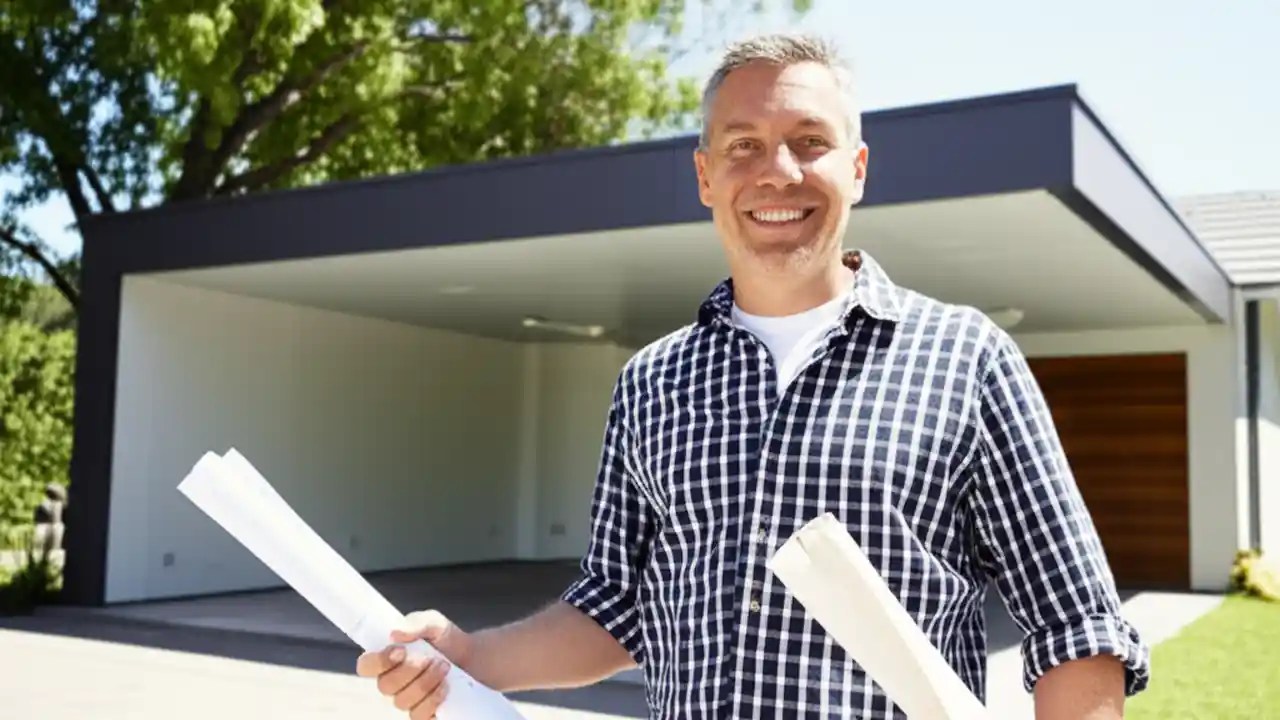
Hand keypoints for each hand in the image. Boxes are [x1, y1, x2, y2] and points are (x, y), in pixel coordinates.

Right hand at [356, 610, 474, 718]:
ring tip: (444, 667)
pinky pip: (419, 715)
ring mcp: (407, 701)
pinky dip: (434, 699)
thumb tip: (394, 633)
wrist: (474, 658)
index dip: (378, 661)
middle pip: (385, 686)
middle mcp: (392, 683)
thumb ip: (416, 623)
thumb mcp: (435, 623)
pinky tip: (446, 686)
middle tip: (431, 658)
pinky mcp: (423, 714)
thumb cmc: (446, 640)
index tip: (400, 650)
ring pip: (402, 701)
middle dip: (410, 670)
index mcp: (387, 660)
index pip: (365, 666)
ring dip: (425, 682)